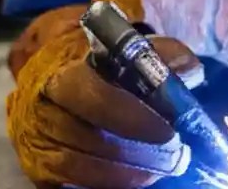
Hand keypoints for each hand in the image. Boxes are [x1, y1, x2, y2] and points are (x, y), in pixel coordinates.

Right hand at [6, 7, 201, 188]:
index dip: (130, 116)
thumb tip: (189, 71)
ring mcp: (38, 143)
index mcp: (63, 73)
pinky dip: (106, 185)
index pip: (91, 96)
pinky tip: (134, 179)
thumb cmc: (97, 68)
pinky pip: (72, 185)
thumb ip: (161, 55)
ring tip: (159, 170)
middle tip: (175, 158)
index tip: (168, 132)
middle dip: (136, 152)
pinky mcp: (40, 171)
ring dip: (124, 174)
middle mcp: (43, 110)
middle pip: (87, 138)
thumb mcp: (127, 51)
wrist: (50, 84)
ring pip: (78, 167)